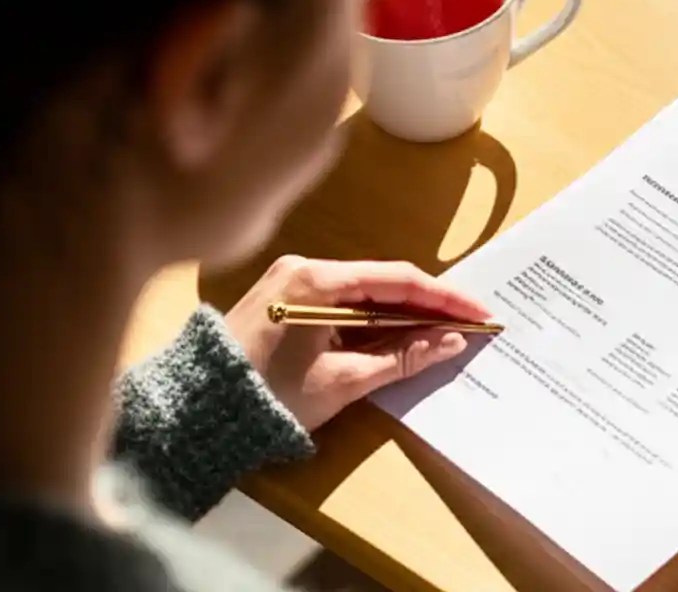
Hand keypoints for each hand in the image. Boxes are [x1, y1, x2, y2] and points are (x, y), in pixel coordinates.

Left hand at [224, 256, 490, 430]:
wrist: (197, 410)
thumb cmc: (269, 396)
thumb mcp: (343, 381)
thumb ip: (401, 358)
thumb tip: (451, 342)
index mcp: (316, 279)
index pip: (398, 279)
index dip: (445, 298)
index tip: (480, 312)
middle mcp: (303, 267)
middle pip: (382, 281)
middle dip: (428, 304)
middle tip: (470, 322)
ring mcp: (290, 280)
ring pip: (363, 291)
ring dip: (402, 312)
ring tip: (443, 330)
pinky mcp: (284, 298)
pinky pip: (342, 300)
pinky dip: (373, 317)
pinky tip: (399, 332)